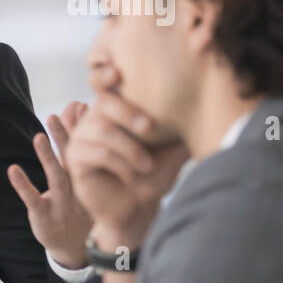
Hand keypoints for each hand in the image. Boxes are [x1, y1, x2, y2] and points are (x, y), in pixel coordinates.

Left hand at [8, 101, 92, 268]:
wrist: (72, 248)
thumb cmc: (75, 207)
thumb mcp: (80, 181)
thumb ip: (77, 148)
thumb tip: (78, 115)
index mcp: (87, 178)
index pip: (87, 150)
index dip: (84, 128)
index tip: (83, 104)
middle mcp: (78, 188)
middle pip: (75, 159)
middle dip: (68, 135)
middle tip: (64, 111)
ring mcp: (61, 202)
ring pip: (57, 177)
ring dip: (48, 157)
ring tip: (39, 136)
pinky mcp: (44, 215)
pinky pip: (32, 199)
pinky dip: (23, 184)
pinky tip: (12, 170)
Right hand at [63, 87, 189, 247]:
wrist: (134, 210)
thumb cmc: (151, 176)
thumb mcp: (171, 152)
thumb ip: (181, 131)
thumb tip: (208, 109)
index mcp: (115, 112)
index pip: (106, 85)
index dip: (105, 75)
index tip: (117, 72)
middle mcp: (94, 120)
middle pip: (104, 102)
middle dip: (127, 112)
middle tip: (150, 128)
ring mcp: (81, 138)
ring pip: (103, 130)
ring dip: (130, 148)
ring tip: (147, 166)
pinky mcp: (74, 159)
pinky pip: (98, 153)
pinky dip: (121, 163)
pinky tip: (133, 175)